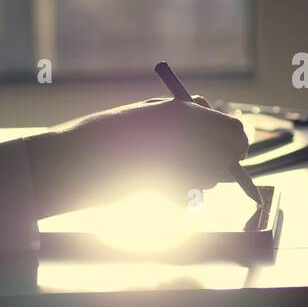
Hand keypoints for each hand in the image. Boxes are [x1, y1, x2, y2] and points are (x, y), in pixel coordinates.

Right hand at [24, 96, 248, 217]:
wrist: (73, 160)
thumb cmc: (106, 134)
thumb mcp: (147, 112)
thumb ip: (182, 112)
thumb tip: (211, 110)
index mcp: (184, 112)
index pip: (233, 129)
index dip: (234, 141)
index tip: (231, 150)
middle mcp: (188, 136)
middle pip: (228, 155)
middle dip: (221, 162)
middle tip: (202, 165)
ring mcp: (180, 164)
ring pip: (211, 178)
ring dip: (197, 178)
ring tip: (165, 171)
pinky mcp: (169, 191)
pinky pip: (188, 197)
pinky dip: (176, 195)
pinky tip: (153, 186)